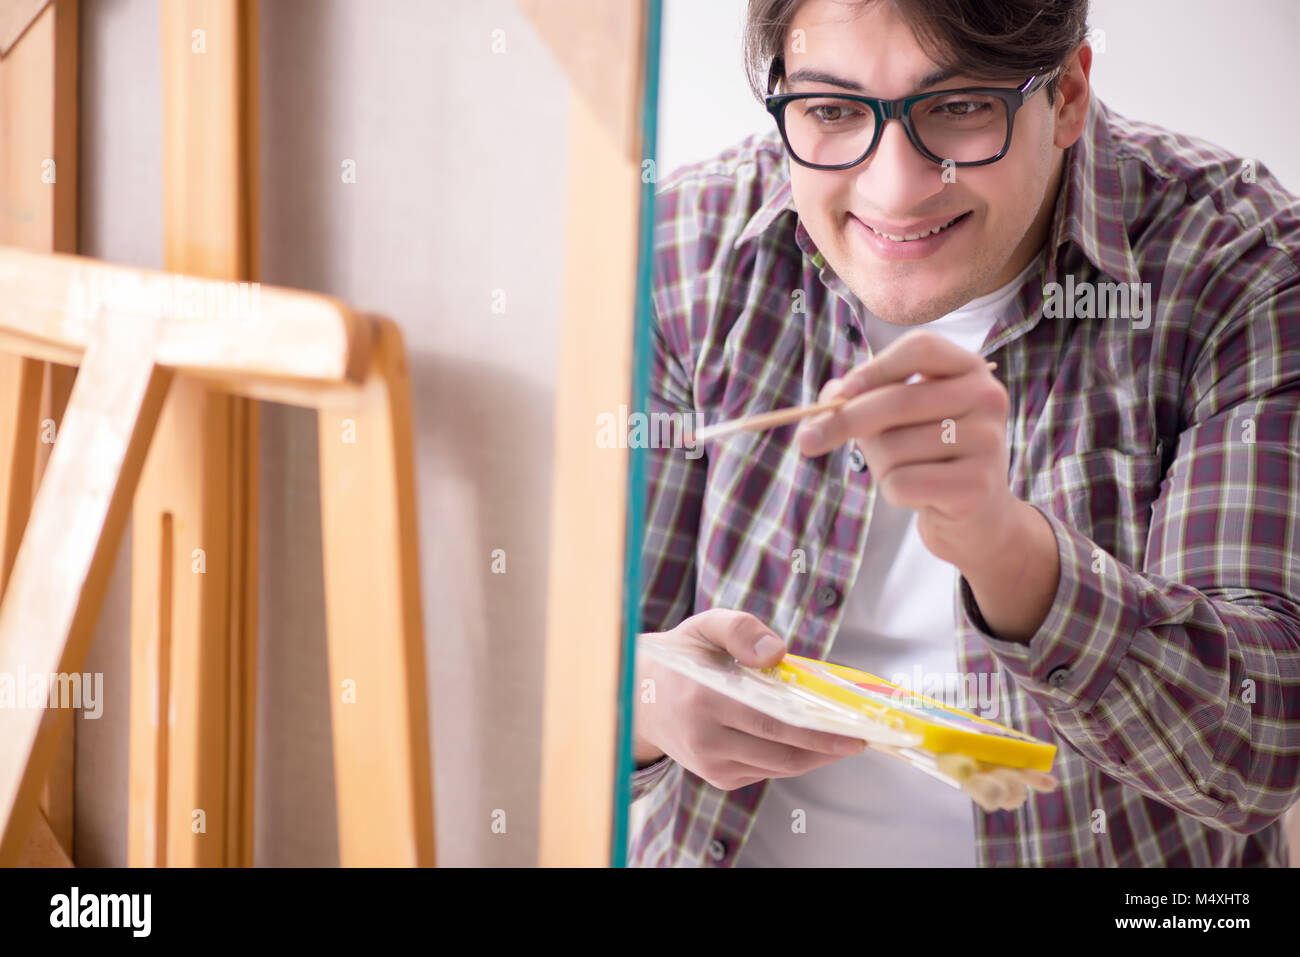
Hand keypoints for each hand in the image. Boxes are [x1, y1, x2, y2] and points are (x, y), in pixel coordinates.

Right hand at [633, 609, 865, 790]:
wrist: (637, 698)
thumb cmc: (681, 658)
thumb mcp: (705, 626)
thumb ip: (741, 629)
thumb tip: (778, 653)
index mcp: (704, 698)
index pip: (773, 722)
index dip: (818, 732)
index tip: (854, 732)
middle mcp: (705, 739)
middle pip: (783, 752)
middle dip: (827, 748)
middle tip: (861, 737)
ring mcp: (710, 765)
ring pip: (780, 767)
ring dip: (814, 755)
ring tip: (841, 738)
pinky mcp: (717, 778)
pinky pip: (766, 770)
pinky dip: (790, 757)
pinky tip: (804, 741)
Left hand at [795, 329, 1018, 570]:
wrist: (977, 516)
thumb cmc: (930, 457)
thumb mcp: (898, 420)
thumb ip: (860, 400)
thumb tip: (826, 403)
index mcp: (969, 370)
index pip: (921, 348)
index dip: (874, 368)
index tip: (839, 393)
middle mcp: (987, 398)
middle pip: (897, 399)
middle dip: (843, 422)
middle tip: (806, 441)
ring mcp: (987, 442)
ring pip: (893, 447)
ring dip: (880, 466)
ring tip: (907, 472)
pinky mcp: (976, 486)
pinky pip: (902, 482)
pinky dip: (894, 492)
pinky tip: (920, 495)